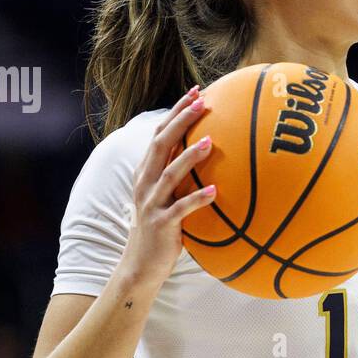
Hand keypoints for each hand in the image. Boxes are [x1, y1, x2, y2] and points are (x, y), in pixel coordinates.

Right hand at [119, 85, 219, 286]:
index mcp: (147, 172)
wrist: (141, 265)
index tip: (197, 92)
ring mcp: (152, 204)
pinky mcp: (161, 225)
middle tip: (203, 102)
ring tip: (210, 142)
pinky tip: (216, 191)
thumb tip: (213, 153)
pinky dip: (197, 199)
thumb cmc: (164, 227)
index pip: (160, 133)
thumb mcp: (170, 196)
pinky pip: (181, 210)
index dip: (176, 112)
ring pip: (169, 174)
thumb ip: (183, 175)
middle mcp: (145, 183)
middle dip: (181, 121)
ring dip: (190, 157)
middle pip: (161, 144)